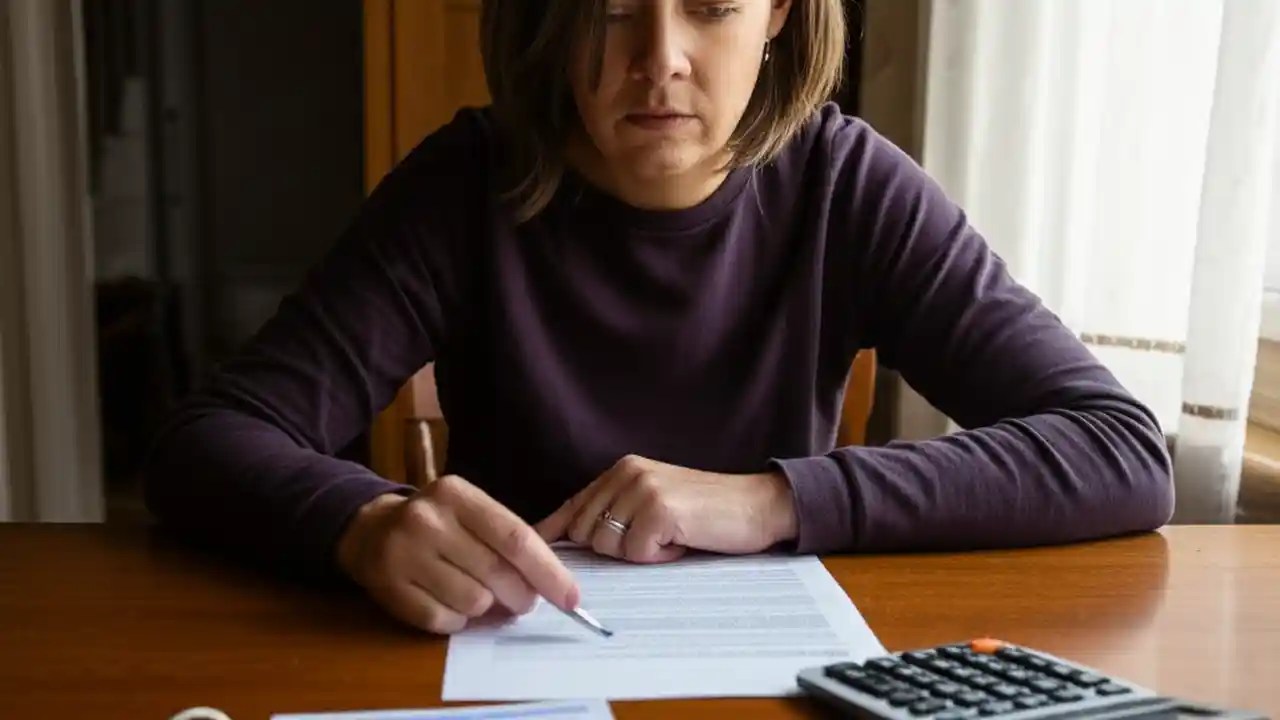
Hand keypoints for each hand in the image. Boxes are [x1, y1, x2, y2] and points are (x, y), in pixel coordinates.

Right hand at [336, 476, 578, 633]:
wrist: (369, 528)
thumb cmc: (438, 523)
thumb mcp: (470, 512)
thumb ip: (507, 541)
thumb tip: (552, 587)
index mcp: (457, 494)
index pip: (515, 537)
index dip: (548, 572)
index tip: (572, 599)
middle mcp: (428, 519)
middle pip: (497, 573)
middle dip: (522, 596)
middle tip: (524, 601)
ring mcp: (405, 554)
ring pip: (473, 602)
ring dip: (486, 607)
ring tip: (478, 594)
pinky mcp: (390, 588)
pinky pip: (444, 621)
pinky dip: (457, 620)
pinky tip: (450, 602)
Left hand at [535, 455, 797, 563]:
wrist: (758, 505)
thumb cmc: (707, 512)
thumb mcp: (653, 502)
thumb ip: (615, 513)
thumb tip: (569, 540)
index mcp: (622, 470)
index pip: (573, 505)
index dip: (554, 531)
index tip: (534, 547)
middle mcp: (627, 473)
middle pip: (585, 532)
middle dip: (612, 548)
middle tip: (652, 539)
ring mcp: (643, 490)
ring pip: (608, 546)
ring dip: (639, 553)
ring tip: (670, 536)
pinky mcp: (659, 510)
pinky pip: (637, 554)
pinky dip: (659, 556)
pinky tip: (682, 540)